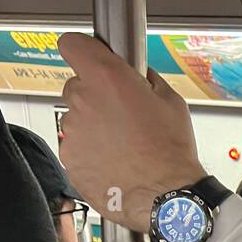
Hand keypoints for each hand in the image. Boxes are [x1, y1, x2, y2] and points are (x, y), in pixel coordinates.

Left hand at [57, 33, 203, 232]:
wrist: (166, 197)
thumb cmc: (170, 153)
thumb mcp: (170, 101)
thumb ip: (145, 80)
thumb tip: (138, 75)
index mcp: (106, 78)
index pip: (72, 44)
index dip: (82, 52)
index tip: (89, 59)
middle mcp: (83, 101)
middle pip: (76, 87)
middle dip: (94, 98)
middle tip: (121, 116)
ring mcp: (73, 133)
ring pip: (75, 121)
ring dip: (93, 128)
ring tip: (121, 145)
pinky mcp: (70, 160)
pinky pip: (76, 149)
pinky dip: (90, 154)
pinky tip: (114, 162)